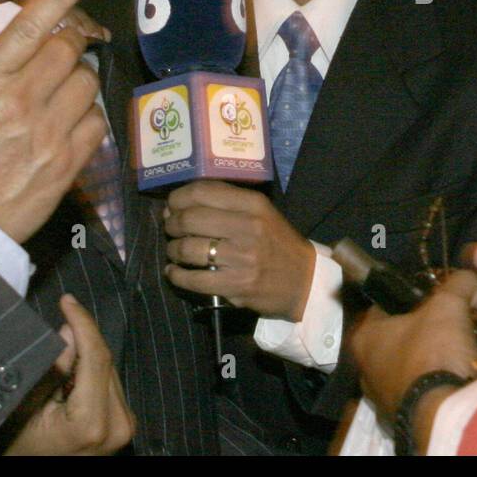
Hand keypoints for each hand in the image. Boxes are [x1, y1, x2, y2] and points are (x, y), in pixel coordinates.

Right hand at [0, 0, 107, 243]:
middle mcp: (17, 101)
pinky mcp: (66, 163)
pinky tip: (67, 127)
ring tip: (58, 96)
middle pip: (67, 50)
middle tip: (59, 54)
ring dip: (78, 82)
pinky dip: (88, 119)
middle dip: (68, 45)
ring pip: (87, 83)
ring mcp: (46, 133)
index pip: (28, 27)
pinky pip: (97, 123)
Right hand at [6, 295, 135, 455]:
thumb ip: (50, 370)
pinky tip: (70, 378)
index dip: (82, 322)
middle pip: (103, 361)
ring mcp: (126, 426)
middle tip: (57, 324)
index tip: (67, 300)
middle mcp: (119, 423)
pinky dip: (91, 372)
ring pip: (108, 370)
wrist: (35, 475)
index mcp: (93, 422)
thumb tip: (70, 331)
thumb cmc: (20, 447)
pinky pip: (109, 384)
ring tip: (57, 367)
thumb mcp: (24, 408)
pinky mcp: (126, 424)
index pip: (95, 356)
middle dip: (81, 338)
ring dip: (85, 355)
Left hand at [163, 181, 316, 319]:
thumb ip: (226, 203)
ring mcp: (242, 257)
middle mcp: (248, 226)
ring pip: (188, 249)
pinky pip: (194, 279)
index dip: (178, 198)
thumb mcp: (261, 213)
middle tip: (171, 230)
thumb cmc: (277, 243)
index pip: (203, 192)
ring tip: (174, 252)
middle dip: (172, 224)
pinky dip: (177, 276)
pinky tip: (174, 272)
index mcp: (253, 204)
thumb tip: (178, 204)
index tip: (172, 206)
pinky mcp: (237, 285)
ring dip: (173, 250)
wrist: (304, 281)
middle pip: (190, 219)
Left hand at [350, 270, 476, 423]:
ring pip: (431, 362)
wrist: (444, 414)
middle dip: (449, 326)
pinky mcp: (412, 416)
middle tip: (472, 319)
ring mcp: (391, 396)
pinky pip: (439, 387)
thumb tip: (469, 278)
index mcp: (366, 337)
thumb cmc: (433, 353)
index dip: (422, 292)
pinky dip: (460, 377)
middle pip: (415, 333)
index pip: (390, 301)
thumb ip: (458, 284)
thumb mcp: (449, 305)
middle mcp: (371, 368)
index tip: (446, 292)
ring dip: (460, 351)